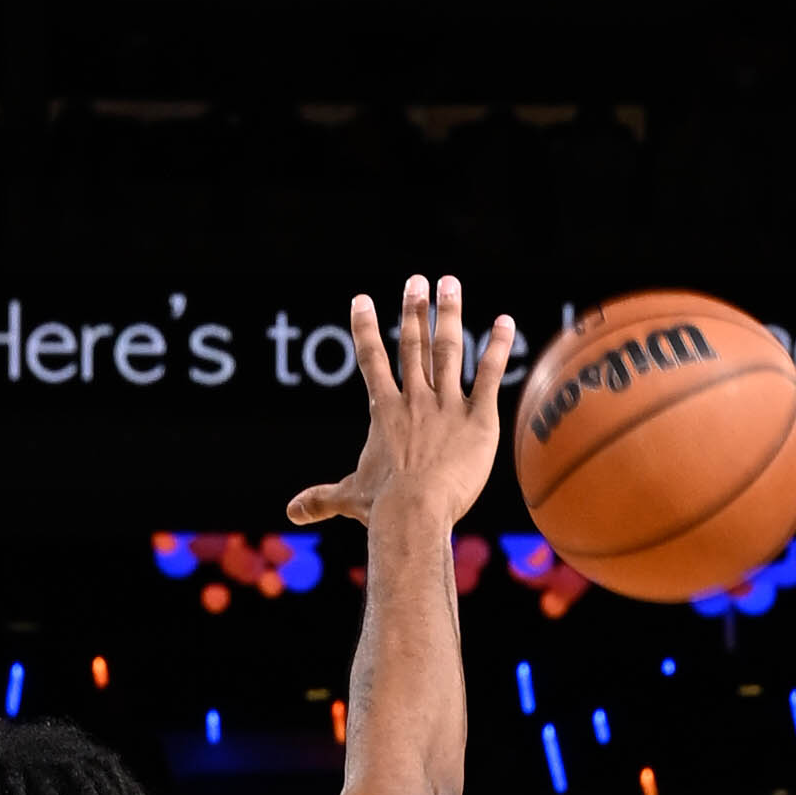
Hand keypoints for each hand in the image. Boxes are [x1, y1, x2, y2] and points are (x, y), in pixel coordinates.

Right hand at [282, 273, 515, 535]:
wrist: (414, 511)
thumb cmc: (381, 508)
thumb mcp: (349, 498)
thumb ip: (321, 499)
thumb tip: (290, 513)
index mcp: (385, 412)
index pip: (371, 362)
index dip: (364, 328)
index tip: (361, 299)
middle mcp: (415, 400)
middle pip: (413, 346)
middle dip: (414, 311)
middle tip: (416, 281)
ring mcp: (447, 406)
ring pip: (448, 350)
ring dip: (448, 314)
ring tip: (449, 284)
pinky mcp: (477, 420)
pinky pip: (489, 375)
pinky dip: (498, 347)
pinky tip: (505, 322)